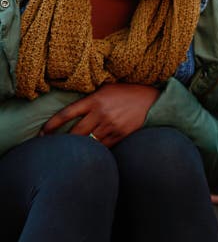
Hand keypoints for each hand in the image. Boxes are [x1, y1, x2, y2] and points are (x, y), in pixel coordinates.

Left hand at [42, 83, 159, 146]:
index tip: (42, 135)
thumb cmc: (126, 92)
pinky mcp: (121, 134)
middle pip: (75, 133)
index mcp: (95, 100)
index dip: (50, 126)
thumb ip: (88, 99)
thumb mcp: (105, 89)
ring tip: (70, 153)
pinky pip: (103, 147)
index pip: (66, 114)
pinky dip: (95, 150)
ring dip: (79, 148)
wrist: (152, 99)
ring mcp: (112, 125)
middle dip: (63, 142)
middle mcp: (101, 113)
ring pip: (89, 142)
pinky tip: (90, 153)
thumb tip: (70, 110)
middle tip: (53, 148)